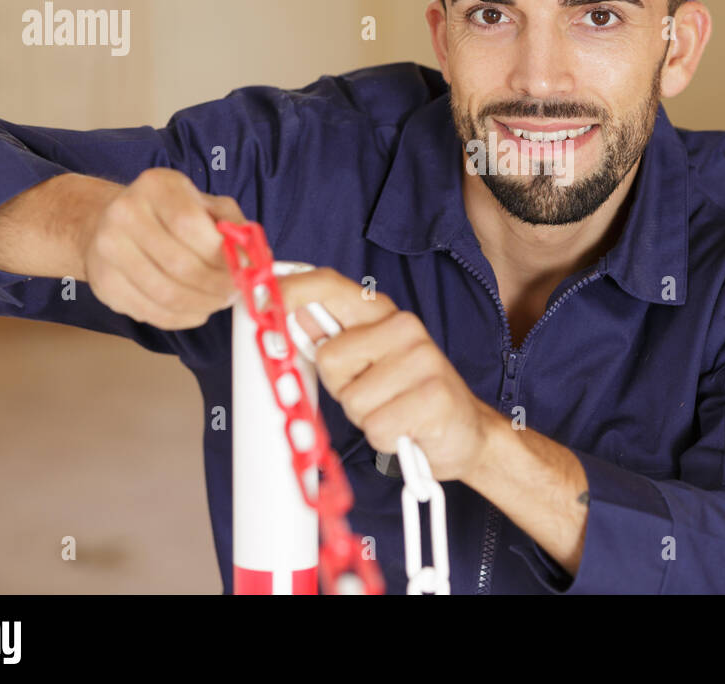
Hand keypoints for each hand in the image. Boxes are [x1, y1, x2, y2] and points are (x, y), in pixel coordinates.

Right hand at [81, 167, 246, 329]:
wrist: (111, 223)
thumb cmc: (170, 214)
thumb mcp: (207, 205)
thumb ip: (235, 228)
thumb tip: (258, 261)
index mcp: (156, 186)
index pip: (191, 226)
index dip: (221, 256)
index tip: (242, 272)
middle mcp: (125, 213)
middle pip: (180, 264)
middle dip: (216, 287)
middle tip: (234, 293)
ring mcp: (108, 249)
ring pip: (166, 293)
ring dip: (202, 305)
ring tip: (218, 301)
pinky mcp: (104, 282)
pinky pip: (150, 311)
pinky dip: (182, 317)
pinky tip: (196, 309)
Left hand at [279, 267, 492, 481]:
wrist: (467, 433)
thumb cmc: (409, 397)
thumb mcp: (370, 361)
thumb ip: (335, 339)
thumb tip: (291, 316)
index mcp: (384, 314)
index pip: (330, 286)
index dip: (289, 291)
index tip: (257, 298)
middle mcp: (405, 328)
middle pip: (330, 357)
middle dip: (341, 387)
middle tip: (372, 394)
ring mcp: (423, 360)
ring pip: (352, 400)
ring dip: (365, 417)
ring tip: (393, 411)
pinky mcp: (433, 397)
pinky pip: (377, 426)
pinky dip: (385, 438)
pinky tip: (407, 428)